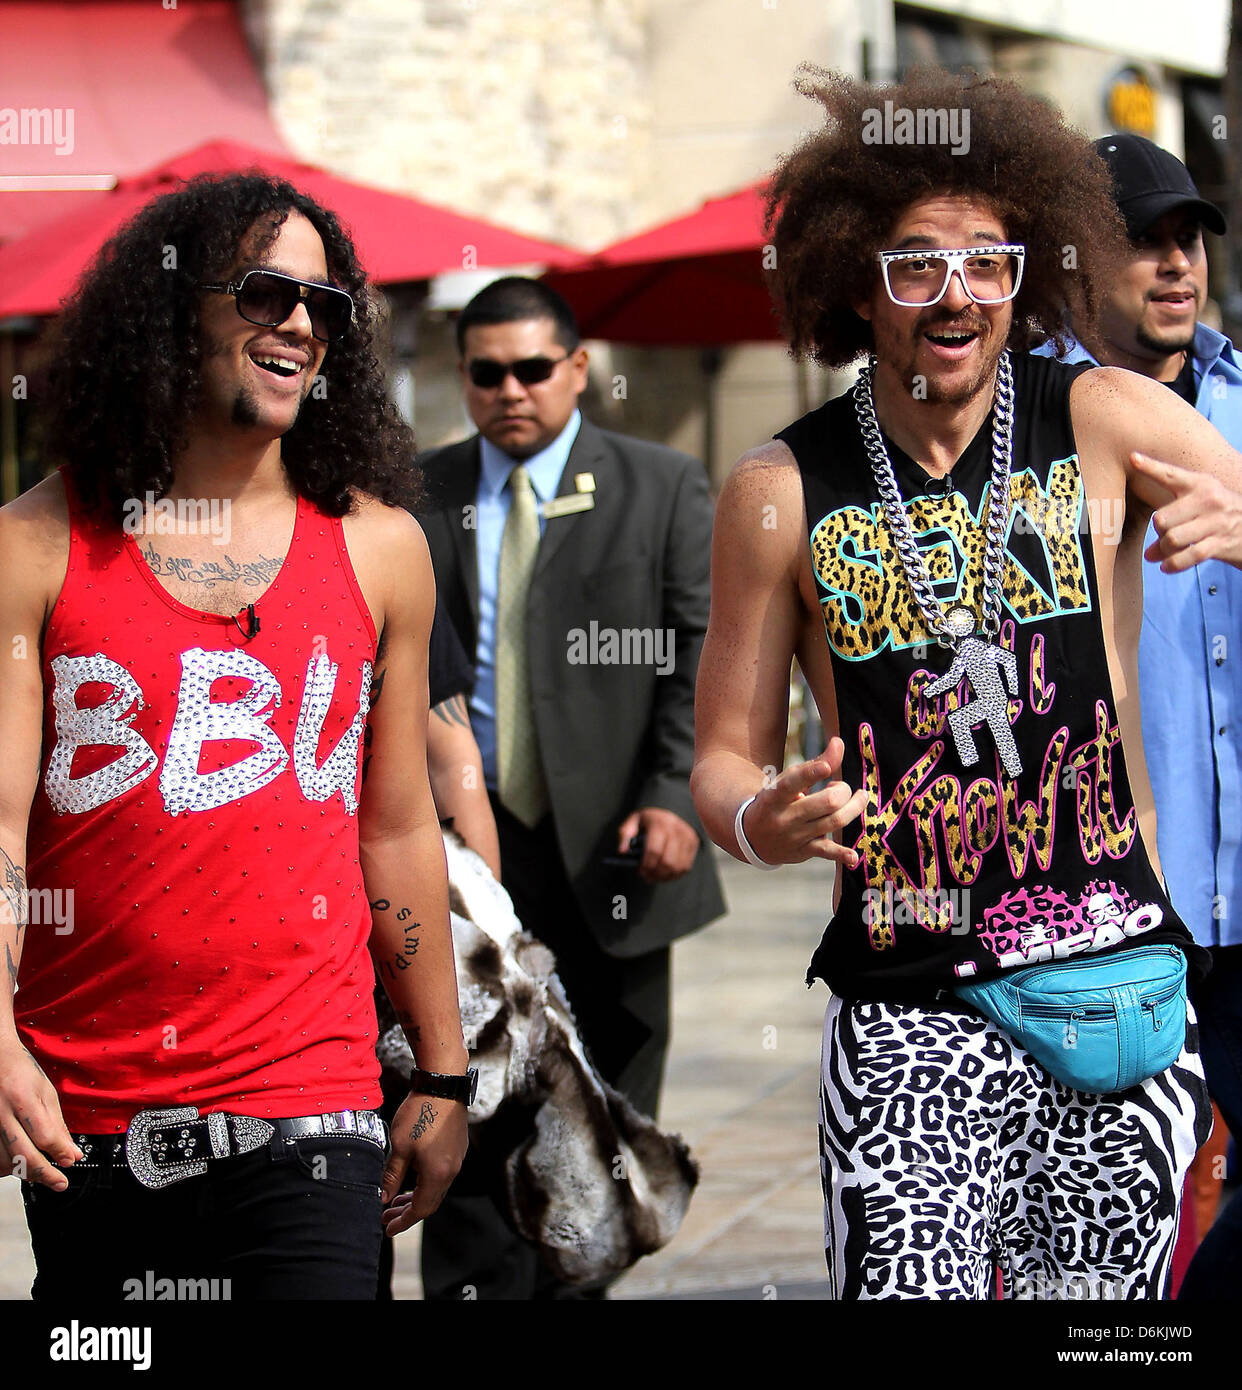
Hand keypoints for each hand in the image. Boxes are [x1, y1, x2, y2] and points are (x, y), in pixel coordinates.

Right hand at [0, 1035, 80, 1189]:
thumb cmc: (21, 1074)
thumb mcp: (46, 1093)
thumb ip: (58, 1125)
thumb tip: (72, 1152)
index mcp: (23, 1099)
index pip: (44, 1135)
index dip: (60, 1152)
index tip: (71, 1160)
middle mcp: (1, 1114)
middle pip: (22, 1154)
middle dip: (45, 1174)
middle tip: (60, 1182)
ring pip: (5, 1162)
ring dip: (26, 1172)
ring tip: (43, 1173)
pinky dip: (8, 1167)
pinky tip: (19, 1165)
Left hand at [380, 1087, 467, 1235]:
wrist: (442, 1086)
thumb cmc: (419, 1115)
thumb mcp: (399, 1147)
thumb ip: (391, 1176)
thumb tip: (383, 1199)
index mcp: (437, 1175)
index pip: (420, 1209)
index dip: (403, 1222)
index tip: (387, 1229)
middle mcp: (451, 1171)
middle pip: (430, 1202)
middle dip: (408, 1212)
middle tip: (387, 1216)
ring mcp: (457, 1159)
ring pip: (436, 1188)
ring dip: (417, 1197)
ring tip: (396, 1199)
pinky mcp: (457, 1148)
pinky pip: (442, 1175)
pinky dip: (426, 1183)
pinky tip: (412, 1176)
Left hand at [616, 807, 700, 883]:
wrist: (671, 806)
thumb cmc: (649, 818)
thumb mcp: (634, 820)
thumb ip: (625, 834)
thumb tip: (622, 851)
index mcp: (659, 822)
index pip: (654, 849)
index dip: (646, 864)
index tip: (640, 871)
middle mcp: (676, 829)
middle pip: (668, 861)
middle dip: (656, 873)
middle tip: (647, 876)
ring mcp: (687, 836)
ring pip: (678, 866)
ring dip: (665, 876)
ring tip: (654, 877)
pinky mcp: (693, 843)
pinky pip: (686, 866)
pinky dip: (675, 874)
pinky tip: (665, 874)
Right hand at [738, 737, 864, 868]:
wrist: (751, 836)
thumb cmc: (777, 800)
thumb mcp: (787, 781)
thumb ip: (815, 763)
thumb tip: (839, 742)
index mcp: (775, 795)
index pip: (792, 783)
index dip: (811, 773)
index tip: (827, 767)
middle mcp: (785, 817)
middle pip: (826, 803)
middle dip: (843, 791)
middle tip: (840, 787)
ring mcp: (795, 836)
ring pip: (834, 822)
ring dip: (853, 807)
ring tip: (858, 798)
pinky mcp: (804, 851)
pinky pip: (826, 852)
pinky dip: (841, 854)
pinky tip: (853, 857)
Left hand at [1131, 452, 1241, 571]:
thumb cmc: (1216, 515)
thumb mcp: (1199, 502)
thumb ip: (1170, 520)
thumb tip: (1149, 555)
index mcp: (1200, 484)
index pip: (1171, 475)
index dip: (1151, 467)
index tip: (1133, 458)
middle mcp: (1208, 499)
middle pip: (1161, 519)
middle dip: (1157, 532)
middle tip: (1164, 535)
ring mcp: (1216, 521)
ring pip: (1172, 539)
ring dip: (1164, 550)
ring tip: (1165, 551)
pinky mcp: (1221, 543)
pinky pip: (1188, 556)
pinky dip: (1173, 564)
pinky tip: (1166, 566)